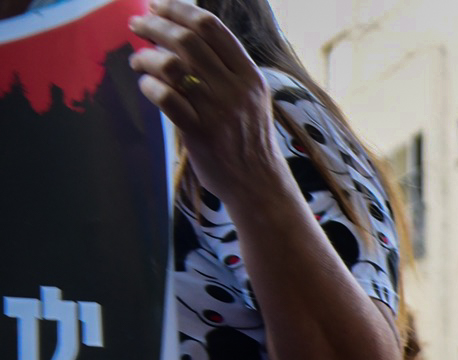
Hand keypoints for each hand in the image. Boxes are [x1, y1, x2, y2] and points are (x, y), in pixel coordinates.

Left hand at [130, 0, 292, 212]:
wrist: (260, 183)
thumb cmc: (248, 137)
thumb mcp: (250, 97)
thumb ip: (225, 67)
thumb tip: (183, 34)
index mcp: (249, 75)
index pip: (210, 26)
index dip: (178, 9)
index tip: (157, 5)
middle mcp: (235, 88)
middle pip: (187, 39)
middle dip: (154, 25)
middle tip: (136, 24)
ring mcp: (218, 110)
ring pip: (171, 65)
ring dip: (146, 56)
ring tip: (137, 59)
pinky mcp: (200, 132)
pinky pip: (164, 97)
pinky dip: (148, 85)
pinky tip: (146, 85)